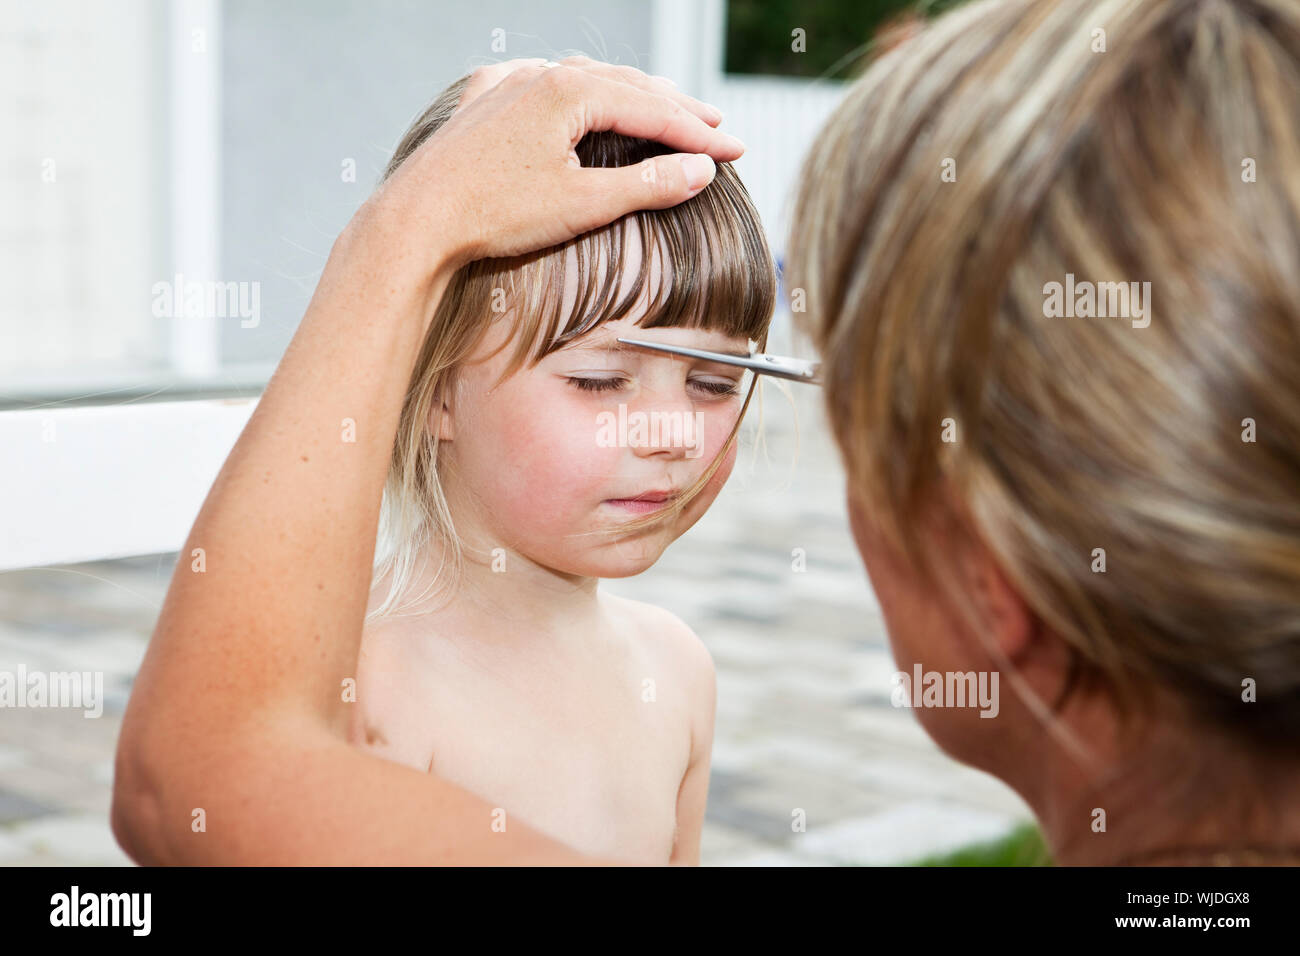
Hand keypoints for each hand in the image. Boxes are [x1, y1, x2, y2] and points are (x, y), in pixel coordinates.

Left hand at [373, 55, 745, 266]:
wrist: (416, 220)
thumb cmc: (494, 214)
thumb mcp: (583, 204)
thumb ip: (647, 185)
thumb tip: (700, 172)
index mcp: (571, 92)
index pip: (654, 110)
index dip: (699, 135)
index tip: (736, 152)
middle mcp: (542, 76)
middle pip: (627, 86)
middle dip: (675, 109)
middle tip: (716, 128)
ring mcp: (510, 86)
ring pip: (586, 80)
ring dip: (630, 95)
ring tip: (663, 106)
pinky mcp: (484, 105)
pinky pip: (543, 84)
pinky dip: (577, 91)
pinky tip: (579, 93)